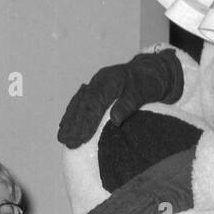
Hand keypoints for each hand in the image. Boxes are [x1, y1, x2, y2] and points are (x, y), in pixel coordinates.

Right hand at [57, 49, 182, 149]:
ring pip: (78, 103)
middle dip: (74, 125)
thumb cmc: (149, 83)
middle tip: (68, 143)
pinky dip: (71, 114)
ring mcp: (95, 83)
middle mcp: (99, 80)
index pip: (95, 103)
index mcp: (111, 80)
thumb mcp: (144, 92)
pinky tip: (64, 125)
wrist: (151, 70)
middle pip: (83, 104)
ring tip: (61, 138)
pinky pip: (79, 102)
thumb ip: (128, 104)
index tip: (82, 139)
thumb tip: (115, 120)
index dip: (87, 122)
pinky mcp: (94, 88)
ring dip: (69, 122)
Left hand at [79, 147, 196, 213]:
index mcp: (148, 178)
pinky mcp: (173, 200)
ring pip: (131, 211)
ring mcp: (160, 193)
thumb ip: (154, 183)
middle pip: (121, 204)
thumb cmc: (194, 167)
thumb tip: (145, 196)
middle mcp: (150, 185)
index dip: (102, 208)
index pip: (120, 196)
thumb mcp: (168, 171)